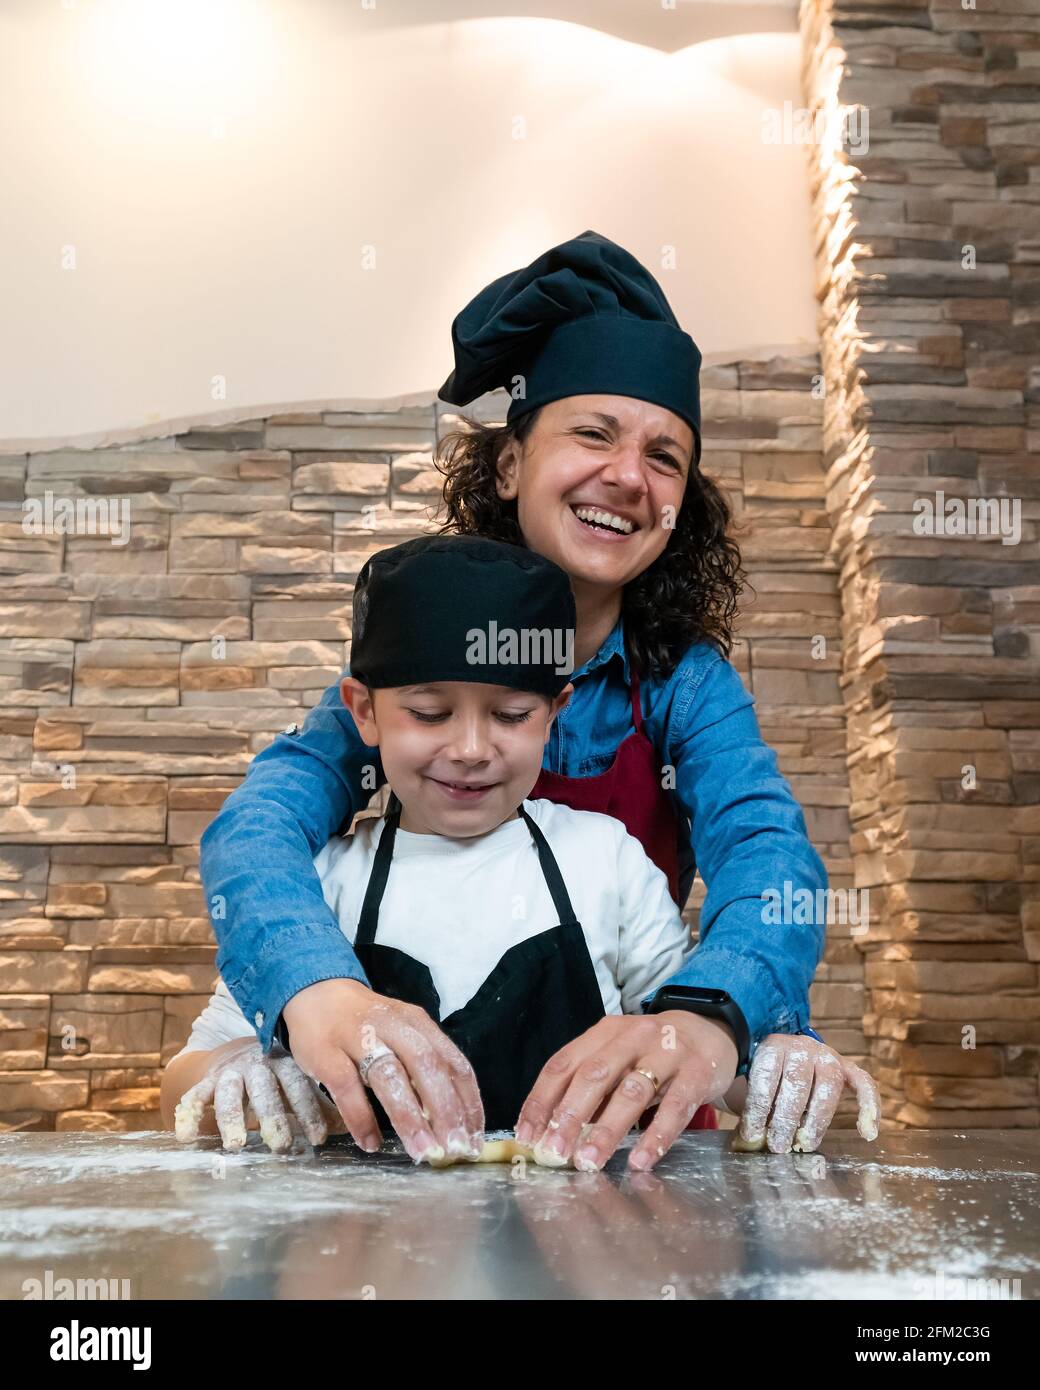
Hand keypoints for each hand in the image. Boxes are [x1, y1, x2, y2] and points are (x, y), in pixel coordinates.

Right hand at [174, 1036, 335, 1152]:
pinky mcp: (207, 1079)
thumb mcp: (298, 1084)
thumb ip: (322, 1104)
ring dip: (232, 1118)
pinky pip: (195, 1096)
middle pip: (265, 1089)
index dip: (309, 1111)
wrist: (235, 1054)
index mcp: (285, 1062)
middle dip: (272, 1117)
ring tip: (235, 1146)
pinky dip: (189, 1115)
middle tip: (280, 1145)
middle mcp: (257, 1064)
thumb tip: (359, 1126)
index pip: (299, 1085)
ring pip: (230, 1092)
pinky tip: (187, 1138)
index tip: (318, 1139)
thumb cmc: (277, 1077)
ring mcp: (230, 1071)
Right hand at [281, 978, 484, 1163]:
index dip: (468, 1102)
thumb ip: (424, 1066)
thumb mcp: (402, 1034)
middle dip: (445, 1111)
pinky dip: (361, 1118)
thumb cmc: (366, 1024)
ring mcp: (358, 1037)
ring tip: (422, 1152)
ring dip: (410, 1118)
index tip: (474, 1138)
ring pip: (390, 1076)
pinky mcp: (326, 1052)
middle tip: (453, 1150)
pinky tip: (371, 1143)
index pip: (453, 1062)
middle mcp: (392, 1025)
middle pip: (427, 1067)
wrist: (316, 993)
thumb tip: (451, 1120)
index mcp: (417, 1022)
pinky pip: (346, 1087)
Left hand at [514, 1011, 737, 1172]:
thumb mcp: (617, 1058)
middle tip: (554, 1152)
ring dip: (608, 1130)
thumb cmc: (651, 1053)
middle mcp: (633, 1036)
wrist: (709, 1031)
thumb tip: (552, 1131)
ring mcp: (667, 1052)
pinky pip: (676, 1107)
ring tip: (589, 1162)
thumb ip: (590, 1088)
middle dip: (570, 1116)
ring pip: (632, 1091)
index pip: (563, 1064)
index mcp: (604, 1032)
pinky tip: (641, 1160)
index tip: (527, 1135)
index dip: (542, 1100)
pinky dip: (657, 1135)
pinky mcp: (698, 1072)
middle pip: (594, 1075)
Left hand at [734, 1034, 879, 1152]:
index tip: (751, 1135)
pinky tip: (868, 1132)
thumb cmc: (769, 1079)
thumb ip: (753, 1108)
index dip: (757, 1108)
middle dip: (786, 1119)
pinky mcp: (848, 1067)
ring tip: (805, 1145)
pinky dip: (870, 1106)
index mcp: (773, 1046)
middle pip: (797, 1083)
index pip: (765, 1077)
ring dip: (817, 1120)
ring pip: (828, 1087)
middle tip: (777, 1146)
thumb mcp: (753, 1085)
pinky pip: (865, 1083)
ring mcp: (827, 1055)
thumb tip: (747, 1144)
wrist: (789, 1055)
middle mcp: (802, 1047)